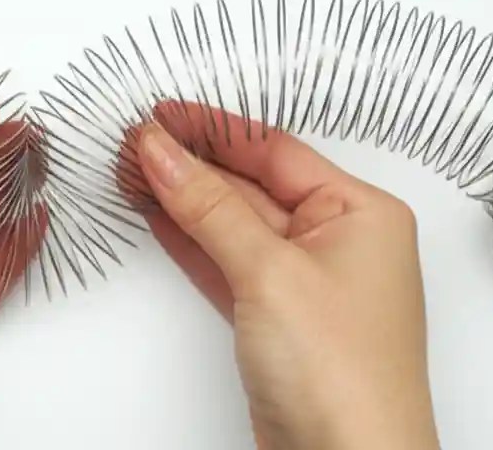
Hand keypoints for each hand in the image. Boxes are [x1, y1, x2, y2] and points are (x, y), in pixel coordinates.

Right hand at [128, 101, 439, 449]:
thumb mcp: (270, 271)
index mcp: (362, 213)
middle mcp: (340, 241)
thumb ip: (209, 206)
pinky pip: (228, 262)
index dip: (211, 129)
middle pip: (251, 183)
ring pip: (234, 223)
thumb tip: (163, 151)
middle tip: (132, 141)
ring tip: (131, 169)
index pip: (274, 150)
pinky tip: (156, 215)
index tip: (159, 115)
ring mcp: (308, 282)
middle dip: (190, 162)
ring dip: (183, 198)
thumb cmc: (345, 377)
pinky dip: (191, 240)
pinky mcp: (279, 319)